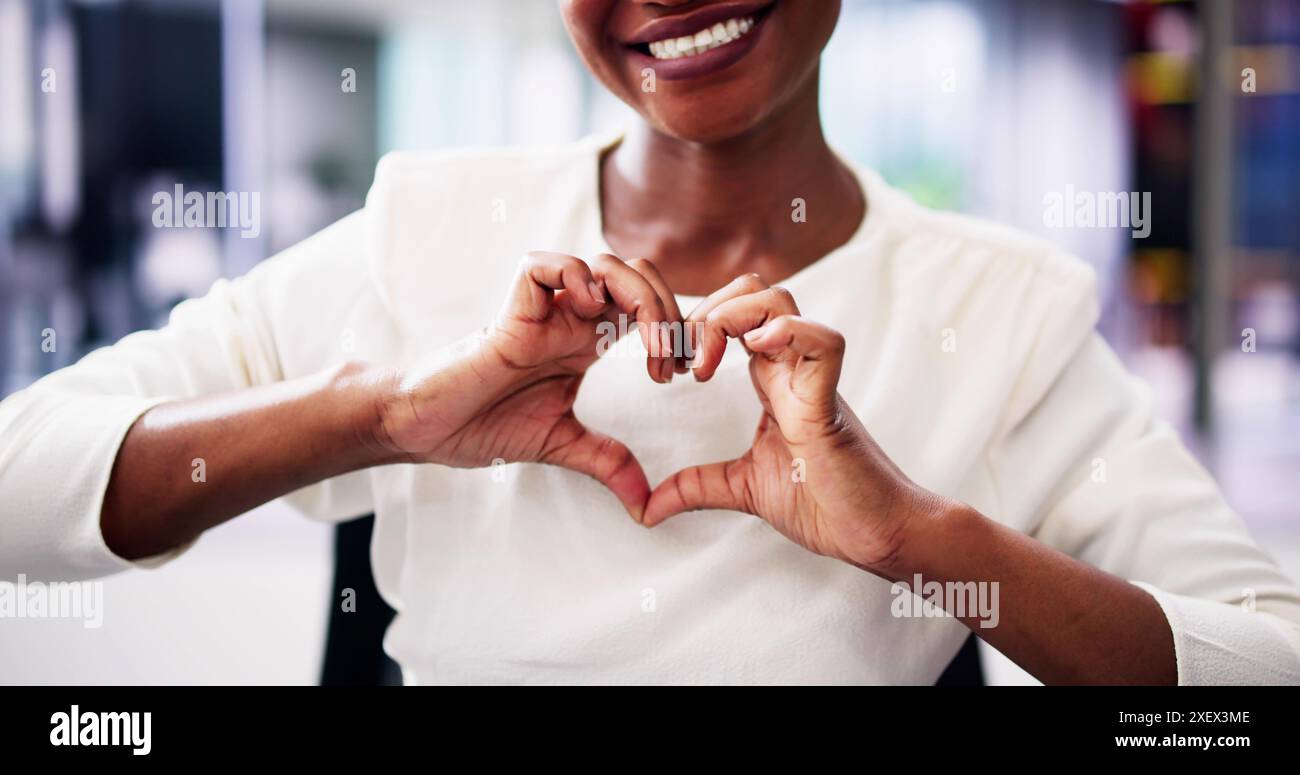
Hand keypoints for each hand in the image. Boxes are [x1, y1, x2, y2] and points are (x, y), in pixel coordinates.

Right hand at [375, 251, 682, 519]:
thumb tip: (647, 506)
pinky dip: (574, 277)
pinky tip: (588, 313)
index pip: (647, 308)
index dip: (675, 330)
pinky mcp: (510, 312)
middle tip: (669, 363)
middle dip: (667, 311)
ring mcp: (542, 312)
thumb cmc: (483, 425)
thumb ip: (608, 464)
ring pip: (603, 264)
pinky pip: (543, 266)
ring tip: (643, 346)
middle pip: (637, 277)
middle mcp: (570, 319)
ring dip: (637, 297)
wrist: (428, 429)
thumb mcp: (562, 446)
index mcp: (587, 342)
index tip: (679, 374)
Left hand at [643, 274, 941, 573]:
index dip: (695, 323)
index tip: (669, 366)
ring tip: (706, 364)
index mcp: (771, 381)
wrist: (876, 534)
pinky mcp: (831, 403)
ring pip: (780, 303)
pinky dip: (788, 333)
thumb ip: (697, 488)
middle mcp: (791, 370)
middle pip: (754, 292)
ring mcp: (812, 381)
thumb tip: (647, 508)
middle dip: (707, 310)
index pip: (734, 316)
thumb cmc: (824, 504)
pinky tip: (755, 352)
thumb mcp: (742, 489)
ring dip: (733, 317)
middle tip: (681, 360)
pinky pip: (823, 343)